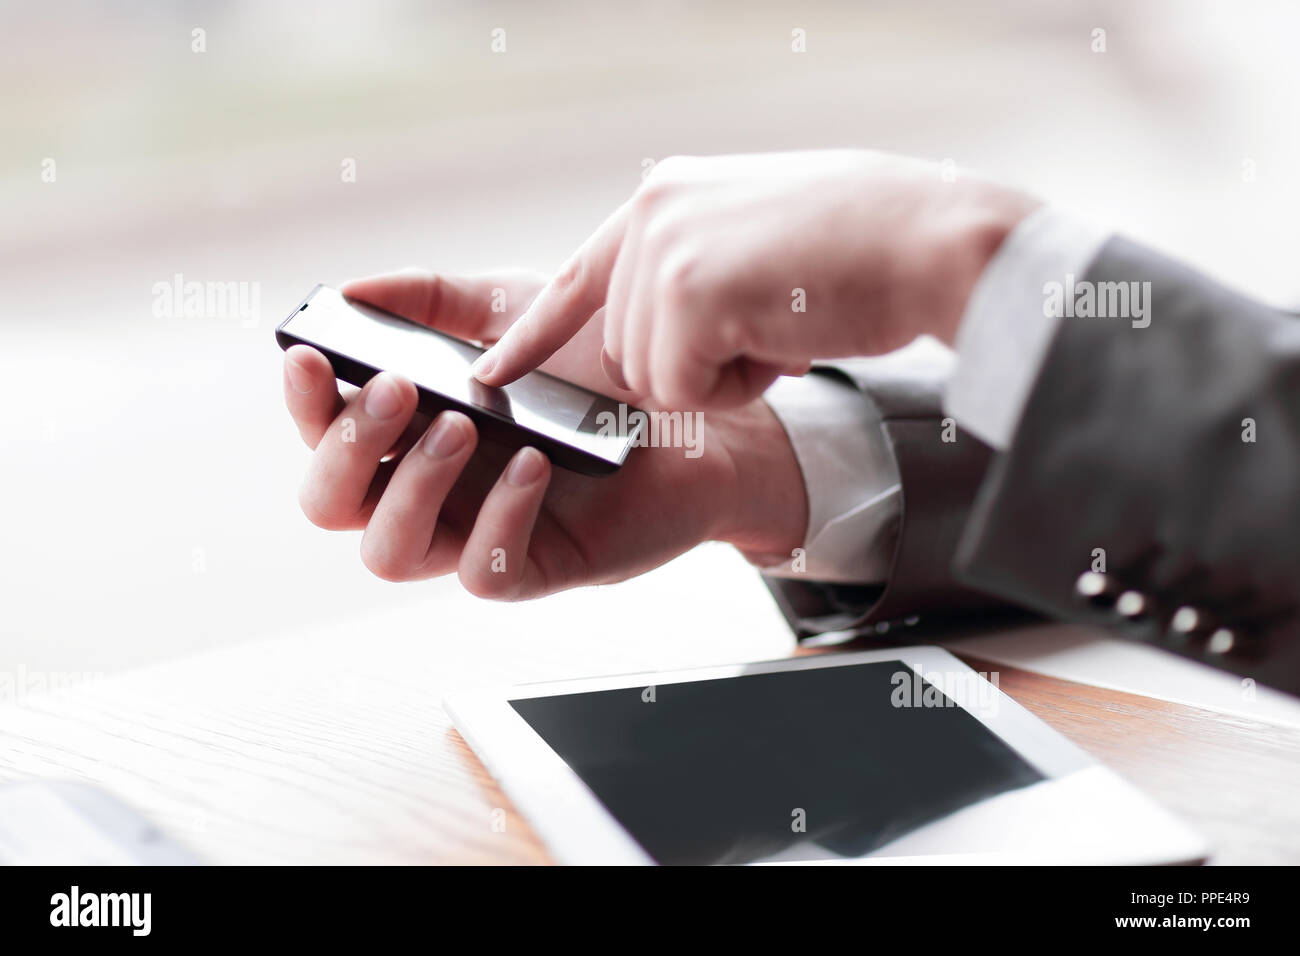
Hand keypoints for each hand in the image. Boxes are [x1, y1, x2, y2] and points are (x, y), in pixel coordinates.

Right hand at [282, 269, 806, 597]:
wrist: (690, 415)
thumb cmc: (590, 369)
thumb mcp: (513, 313)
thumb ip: (433, 300)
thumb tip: (351, 289)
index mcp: (406, 433)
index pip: (323, 432)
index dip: (305, 402)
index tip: (312, 355)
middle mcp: (426, 490)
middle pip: (332, 502)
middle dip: (349, 447)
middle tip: (400, 389)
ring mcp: (473, 532)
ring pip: (389, 552)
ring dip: (412, 488)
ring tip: (464, 425)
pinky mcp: (534, 566)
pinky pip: (484, 571)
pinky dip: (498, 518)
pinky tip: (534, 462)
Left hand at [471, 150, 1038, 408]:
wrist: (934, 238)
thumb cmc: (864, 247)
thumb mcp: (754, 238)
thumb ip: (691, 269)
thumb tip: (659, 334)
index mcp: (666, 196)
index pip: (577, 279)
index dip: (534, 335)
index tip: (493, 373)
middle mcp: (651, 214)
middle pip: (623, 351)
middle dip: (692, 368)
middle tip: (765, 331)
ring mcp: (664, 250)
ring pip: (653, 380)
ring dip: (721, 381)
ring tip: (782, 328)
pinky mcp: (686, 293)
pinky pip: (684, 392)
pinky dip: (739, 391)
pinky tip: (785, 342)